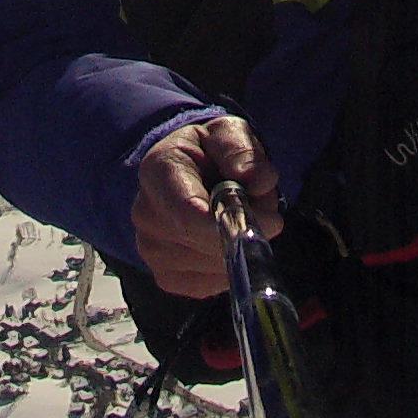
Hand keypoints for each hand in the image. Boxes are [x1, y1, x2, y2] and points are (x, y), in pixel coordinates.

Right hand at [131, 114, 276, 297]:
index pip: (189, 213)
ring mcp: (151, 250)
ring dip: (241, 248)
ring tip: (241, 218)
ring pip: (215, 266)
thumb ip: (241, 151)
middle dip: (246, 230)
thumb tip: (258, 182)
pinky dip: (230, 266)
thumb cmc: (210, 152)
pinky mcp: (166, 277)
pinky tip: (226, 240)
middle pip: (206, 244)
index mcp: (157, 171)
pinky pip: (211, 284)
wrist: (189, 172)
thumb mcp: (228, 133)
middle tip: (263, 206)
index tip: (271, 221)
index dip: (231, 224)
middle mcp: (145, 214)